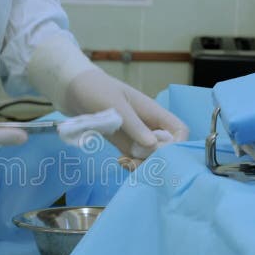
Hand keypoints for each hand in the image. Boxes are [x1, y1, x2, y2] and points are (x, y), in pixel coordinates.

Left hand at [63, 69, 188, 168]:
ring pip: (151, 156)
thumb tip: (153, 145)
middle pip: (167, 148)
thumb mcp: (116, 105)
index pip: (179, 130)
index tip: (160, 154)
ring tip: (125, 163)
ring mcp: (137, 136)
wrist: (75, 90)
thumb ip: (134, 125)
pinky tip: (120, 162)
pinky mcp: (124, 143)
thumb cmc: (97, 90)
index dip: (177, 145)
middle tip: (136, 162)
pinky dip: (132, 163)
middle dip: (157, 159)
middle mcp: (149, 125)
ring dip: (143, 164)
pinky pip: (136, 158)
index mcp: (153, 112)